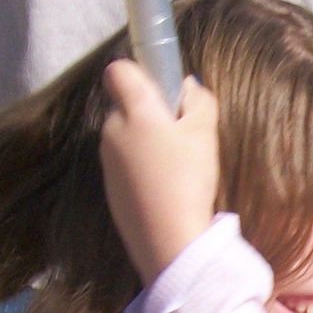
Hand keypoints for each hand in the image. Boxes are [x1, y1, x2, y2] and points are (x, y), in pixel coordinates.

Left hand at [99, 60, 218, 286]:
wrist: (169, 242)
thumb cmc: (189, 179)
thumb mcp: (206, 133)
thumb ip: (199, 100)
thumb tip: (187, 87)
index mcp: (133, 110)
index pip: (119, 71)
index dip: (140, 74)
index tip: (165, 93)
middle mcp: (111, 129)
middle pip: (127, 107)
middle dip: (150, 115)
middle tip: (182, 139)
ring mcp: (106, 161)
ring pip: (127, 138)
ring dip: (147, 144)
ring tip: (177, 170)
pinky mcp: (109, 189)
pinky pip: (127, 166)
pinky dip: (142, 171)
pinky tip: (164, 191)